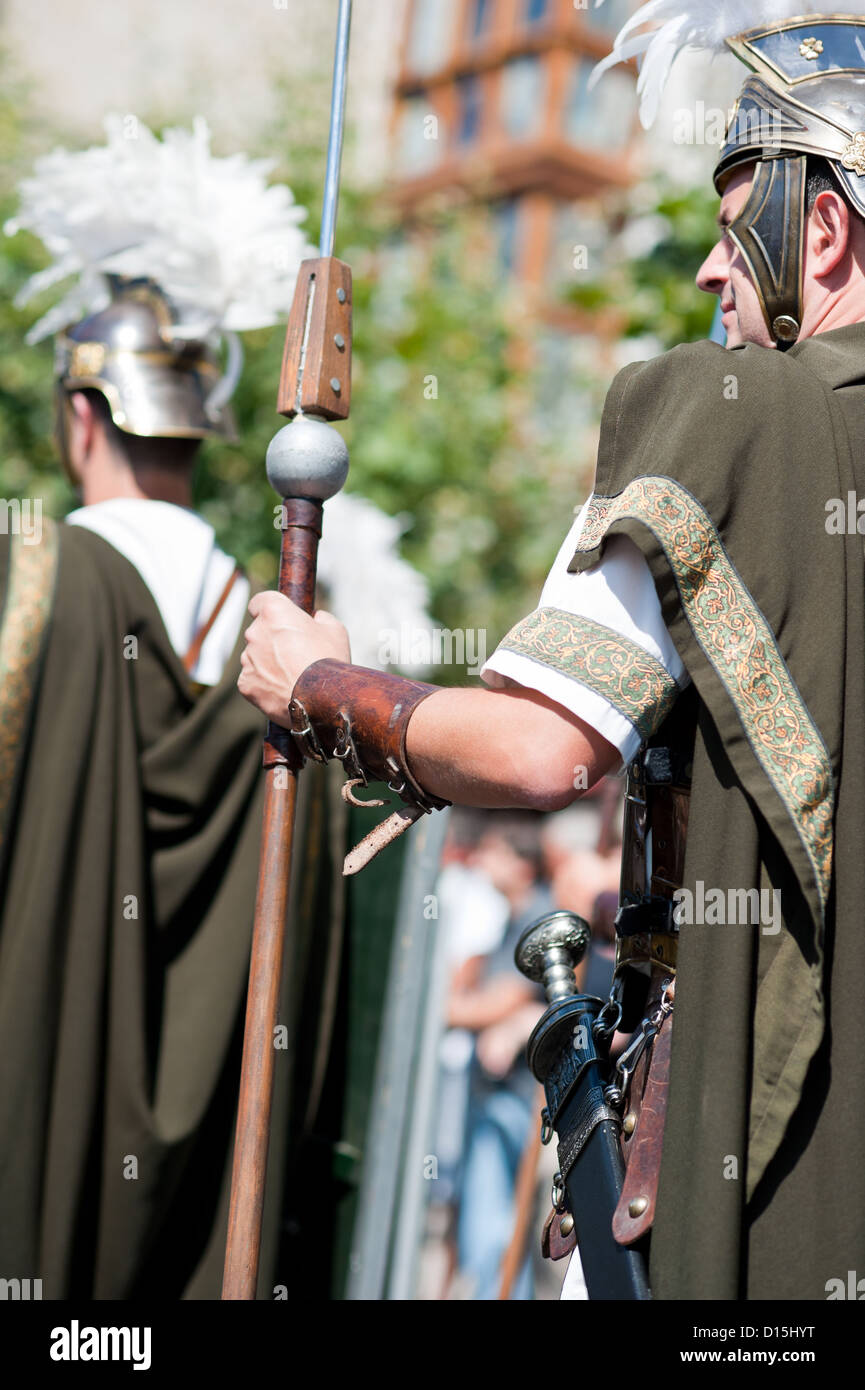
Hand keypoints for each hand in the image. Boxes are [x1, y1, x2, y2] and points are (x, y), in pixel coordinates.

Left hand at [238, 591, 349, 725]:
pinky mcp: (245, 683)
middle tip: (295, 653)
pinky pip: (253, 678)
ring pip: (256, 656)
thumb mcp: (335, 629)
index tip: (279, 618)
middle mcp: (255, 632)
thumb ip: (320, 618)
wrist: (322, 701)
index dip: (269, 609)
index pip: (259, 601)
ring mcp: (248, 659)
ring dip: (269, 662)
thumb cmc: (330, 662)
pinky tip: (284, 689)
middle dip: (273, 639)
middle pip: (259, 631)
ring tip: (293, 675)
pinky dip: (265, 683)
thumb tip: (316, 618)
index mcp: (273, 612)